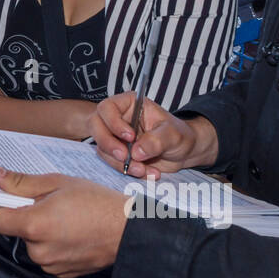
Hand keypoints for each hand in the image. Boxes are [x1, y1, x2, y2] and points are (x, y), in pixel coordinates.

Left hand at [0, 168, 128, 277]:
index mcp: (33, 224)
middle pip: (14, 231)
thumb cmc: (98, 203)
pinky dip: (54, 245)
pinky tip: (72, 233)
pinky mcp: (62, 273)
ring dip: (41, 232)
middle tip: (49, 204)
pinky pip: (47, 256)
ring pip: (32, 244)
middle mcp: (38, 249)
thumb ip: (22, 182)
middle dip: (26, 217)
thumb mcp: (58, 183)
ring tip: (66, 219)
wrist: (129, 231)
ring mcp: (50, 264)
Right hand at [91, 91, 211, 178]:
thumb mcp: (173, 134)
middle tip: (125, 157)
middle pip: (96, 126)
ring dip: (120, 163)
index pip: (108, 108)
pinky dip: (127, 171)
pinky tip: (146, 172)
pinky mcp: (117, 153)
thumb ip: (156, 140)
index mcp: (129, 104)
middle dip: (108, 144)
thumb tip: (136, 151)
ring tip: (143, 169)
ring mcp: (115, 136)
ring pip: (102, 148)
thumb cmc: (179, 135)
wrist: (183, 153)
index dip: (113, 122)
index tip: (130, 137)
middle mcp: (118, 118)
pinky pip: (112, 162)